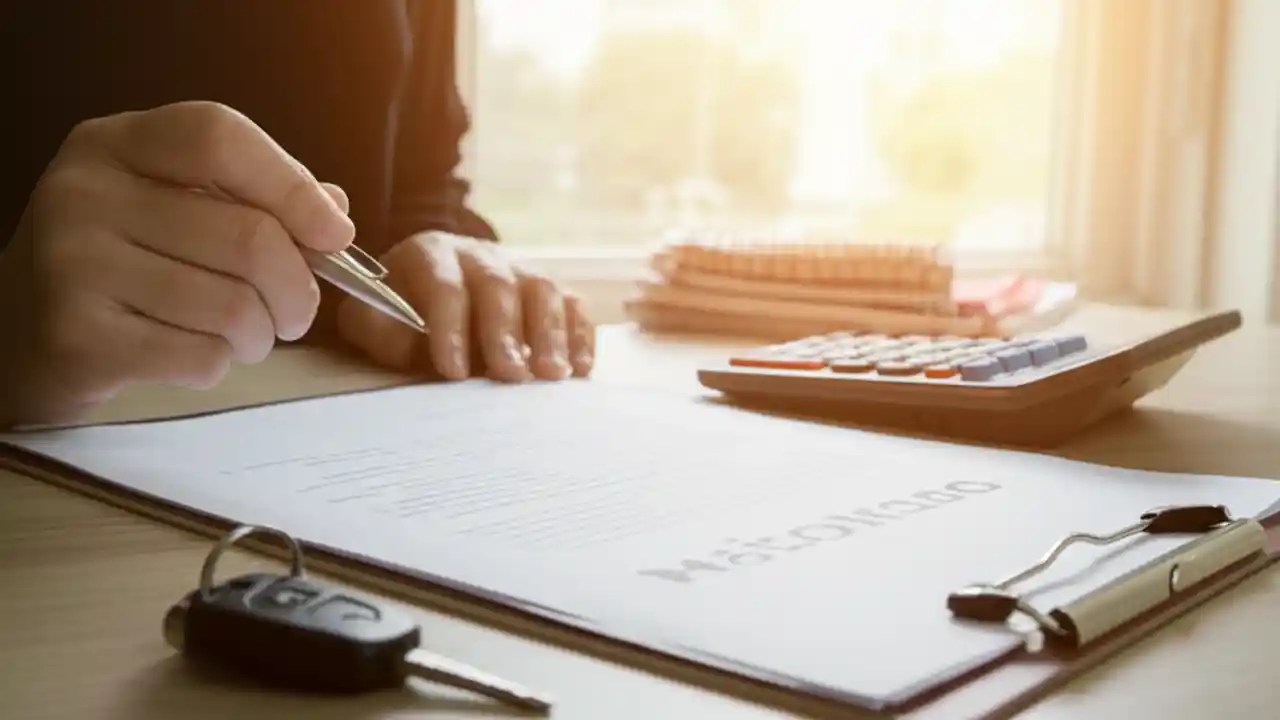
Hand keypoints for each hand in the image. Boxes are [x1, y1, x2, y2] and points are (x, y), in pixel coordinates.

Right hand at [0, 101, 353, 425]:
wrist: (17, 336)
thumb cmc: (122, 268)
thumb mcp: (175, 209)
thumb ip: (255, 199)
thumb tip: (335, 211)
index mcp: (115, 145)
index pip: (219, 137)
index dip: (293, 186)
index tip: (335, 232)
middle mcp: (85, 193)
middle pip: (249, 237)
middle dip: (298, 289)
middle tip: (295, 313)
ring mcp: (72, 264)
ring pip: (235, 306)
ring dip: (261, 335)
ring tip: (244, 337)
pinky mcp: (77, 338)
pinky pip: (202, 355)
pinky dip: (220, 365)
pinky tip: (195, 356)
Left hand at [336, 232, 594, 381]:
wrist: (422, 287)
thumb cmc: (395, 313)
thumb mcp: (369, 319)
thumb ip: (380, 332)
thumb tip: (416, 349)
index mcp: (431, 256)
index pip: (444, 287)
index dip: (449, 328)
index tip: (452, 372)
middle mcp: (480, 256)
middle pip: (499, 285)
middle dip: (506, 332)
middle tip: (512, 375)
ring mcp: (519, 269)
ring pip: (543, 289)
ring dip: (550, 334)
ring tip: (552, 375)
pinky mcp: (547, 291)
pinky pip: (572, 305)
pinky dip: (580, 335)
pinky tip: (579, 369)